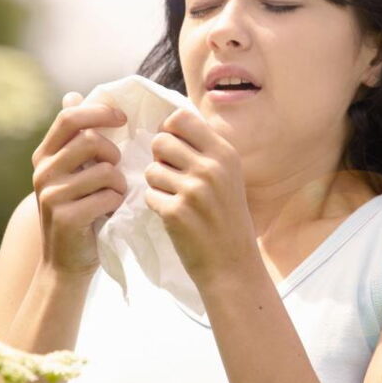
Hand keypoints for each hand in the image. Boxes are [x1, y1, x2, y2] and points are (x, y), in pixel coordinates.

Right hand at [30, 92, 127, 282]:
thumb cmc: (78, 211)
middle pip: (91, 140)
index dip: (99, 111)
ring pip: (105, 170)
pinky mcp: (66, 216)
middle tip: (117, 170)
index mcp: (45, 155)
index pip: (70, 117)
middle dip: (114, 153)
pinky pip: (108, 196)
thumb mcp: (72, 172)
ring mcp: (52, 194)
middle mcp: (43, 171)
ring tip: (113, 196)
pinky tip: (109, 212)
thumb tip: (72, 95)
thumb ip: (74, 138)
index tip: (122, 119)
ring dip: (119, 183)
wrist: (65, 262)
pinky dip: (117, 203)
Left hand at [143, 107, 260, 288]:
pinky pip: (149, 195)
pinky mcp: (175, 212)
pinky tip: (175, 217)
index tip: (174, 149)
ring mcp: (193, 190)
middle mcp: (211, 167)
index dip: (169, 130)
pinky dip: (157, 205)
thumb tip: (167, 127)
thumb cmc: (227, 218)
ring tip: (176, 199)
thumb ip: (204, 150)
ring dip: (158, 184)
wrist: (232, 264)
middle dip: (160, 158)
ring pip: (152, 169)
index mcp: (225, 153)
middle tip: (173, 178)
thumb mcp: (228, 176)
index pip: (181, 118)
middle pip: (161, 140)